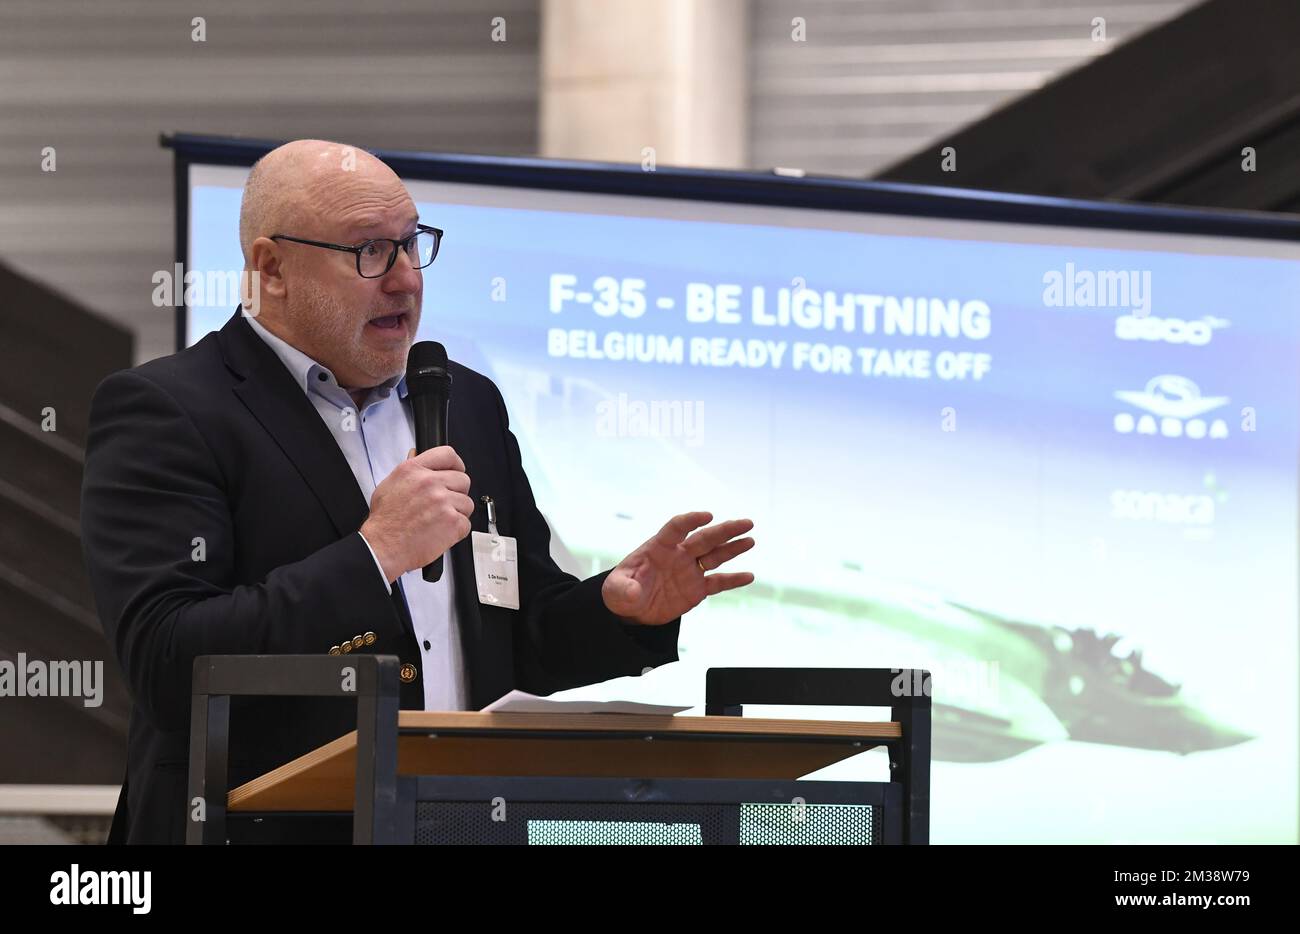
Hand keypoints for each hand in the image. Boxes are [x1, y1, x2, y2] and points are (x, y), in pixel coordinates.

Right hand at [361, 446, 473, 581]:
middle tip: (444, 504)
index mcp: (414, 470)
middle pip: (463, 480)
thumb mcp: (389, 485)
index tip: (457, 471)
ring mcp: (442, 502)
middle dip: (457, 493)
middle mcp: (429, 483)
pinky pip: (466, 523)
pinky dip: (456, 531)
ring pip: (467, 503)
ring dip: (457, 513)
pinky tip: (440, 532)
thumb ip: (408, 469)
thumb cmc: (385, 522)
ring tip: (438, 521)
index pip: (447, 455)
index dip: (456, 465)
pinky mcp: (452, 521)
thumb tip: (415, 454)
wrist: (383, 547)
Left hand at [602, 511, 754, 624]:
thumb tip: (634, 592)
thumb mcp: (616, 590)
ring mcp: (689, 570)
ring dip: (733, 548)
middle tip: (746, 523)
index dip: (691, 521)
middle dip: (725, 530)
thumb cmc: (620, 592)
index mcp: (658, 547)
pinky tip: (749, 576)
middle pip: (705, 538)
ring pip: (715, 556)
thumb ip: (624, 588)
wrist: (631, 610)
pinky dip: (733, 580)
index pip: (676, 528)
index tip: (707, 516)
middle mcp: (678, 555)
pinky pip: (718, 582)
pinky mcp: (696, 589)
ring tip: (750, 539)